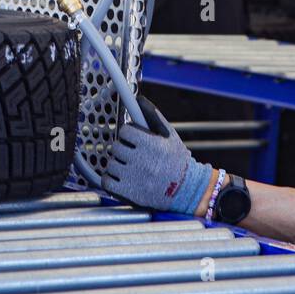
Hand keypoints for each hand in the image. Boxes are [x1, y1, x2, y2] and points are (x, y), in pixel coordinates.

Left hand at [102, 95, 213, 213]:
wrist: (187, 190)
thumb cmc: (177, 160)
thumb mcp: (169, 134)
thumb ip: (152, 115)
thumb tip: (137, 99)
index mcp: (152, 144)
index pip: (125, 131)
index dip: (128, 133)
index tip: (133, 138)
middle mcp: (143, 161)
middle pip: (116, 147)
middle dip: (123, 149)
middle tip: (133, 154)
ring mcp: (135, 179)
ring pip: (111, 164)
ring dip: (117, 164)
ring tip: (131, 167)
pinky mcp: (130, 194)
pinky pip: (107, 182)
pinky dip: (111, 180)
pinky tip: (122, 178)